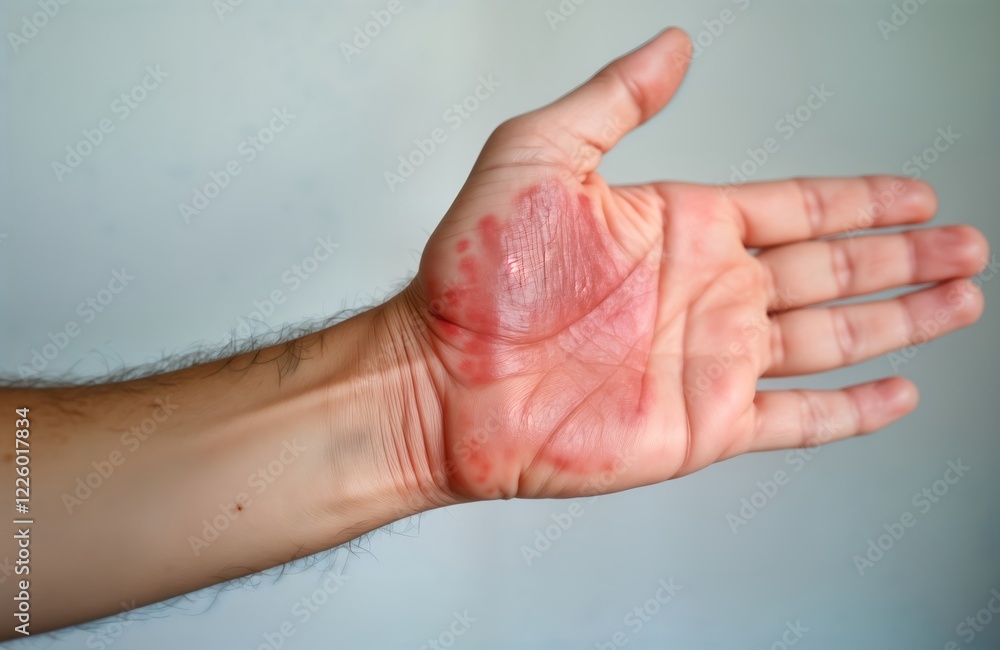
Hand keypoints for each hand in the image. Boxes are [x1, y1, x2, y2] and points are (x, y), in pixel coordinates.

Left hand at [399, 28, 988, 500]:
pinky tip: (894, 393)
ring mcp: (711, 360)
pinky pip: (799, 418)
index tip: (913, 191)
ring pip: (833, 337)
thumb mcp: (538, 155)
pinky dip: (852, 410)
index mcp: (681, 226)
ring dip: (898, 320)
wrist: (446, 382)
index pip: (798, 206)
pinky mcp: (705, 425)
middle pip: (833, 268)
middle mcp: (706, 291)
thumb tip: (671, 47)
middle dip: (903, 256)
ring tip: (958, 300)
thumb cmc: (475, 278)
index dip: (862, 199)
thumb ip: (614, 99)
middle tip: (964, 244)